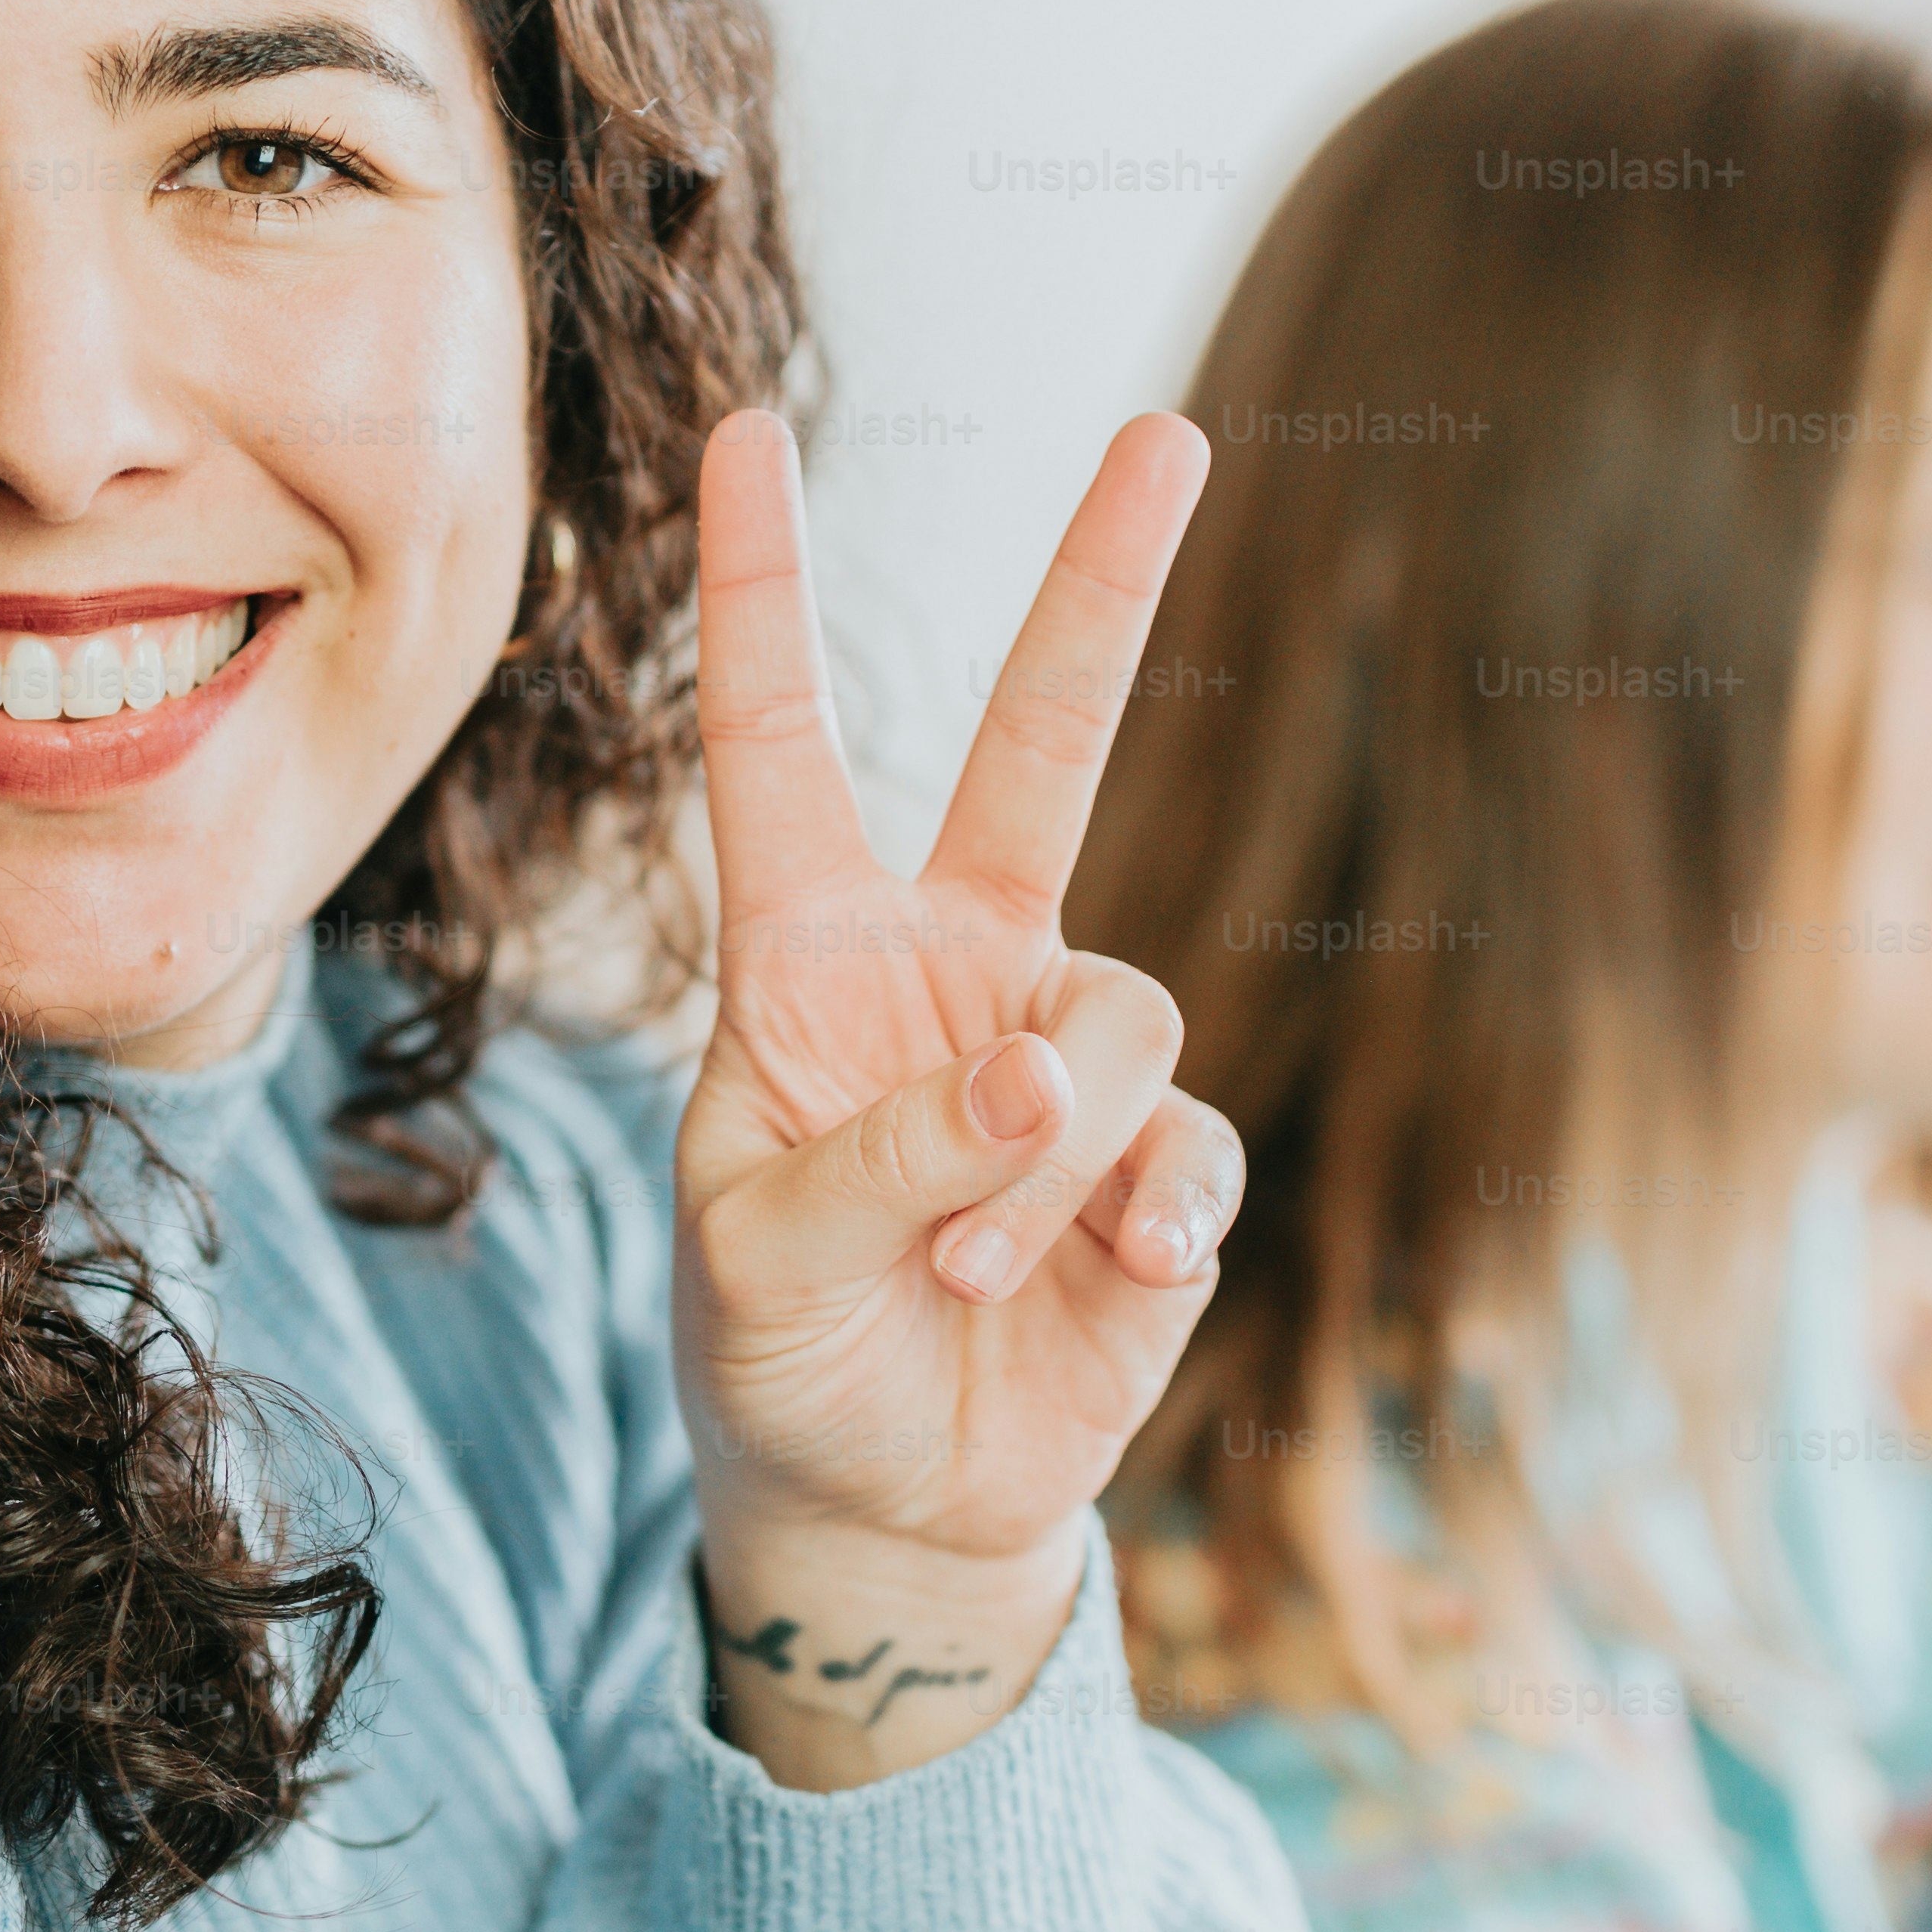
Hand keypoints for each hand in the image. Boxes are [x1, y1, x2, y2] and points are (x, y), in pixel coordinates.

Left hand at [671, 407, 1240, 1789]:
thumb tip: (1045, 1074)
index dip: (759, 591)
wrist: (882, 1502)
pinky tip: (1101, 1284)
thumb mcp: (763, 1260)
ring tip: (962, 1274)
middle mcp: (955, 970)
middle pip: (1047, 747)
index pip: (781, 742)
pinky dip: (1138, 1219)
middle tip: (1164, 429)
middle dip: (1105, 586)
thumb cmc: (779, 1352)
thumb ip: (884, 1157)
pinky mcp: (1163, 1168)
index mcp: (811, 957)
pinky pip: (1187, 1148)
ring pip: (1119, 1019)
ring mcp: (1071, 1060)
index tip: (743, 433)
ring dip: (1041, 1160)